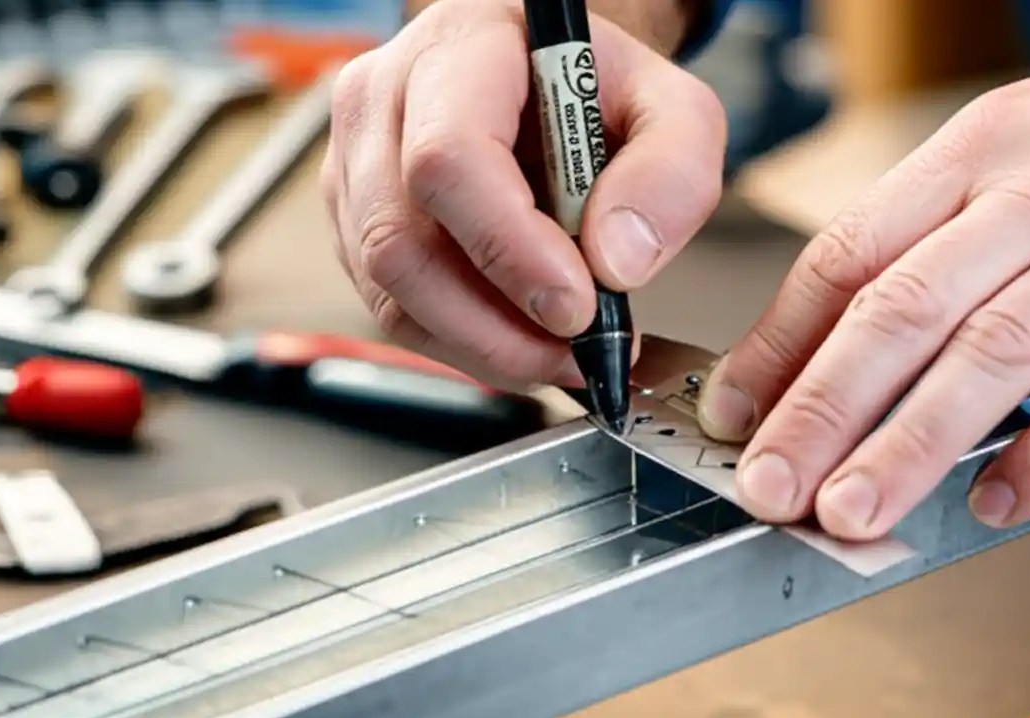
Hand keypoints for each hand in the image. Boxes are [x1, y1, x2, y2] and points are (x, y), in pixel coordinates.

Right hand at [320, 0, 724, 389]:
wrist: (548, 85)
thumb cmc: (597, 89)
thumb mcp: (674, 108)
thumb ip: (670, 174)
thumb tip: (616, 262)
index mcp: (456, 50)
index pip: (449, 158)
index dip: (509, 249)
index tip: (576, 306)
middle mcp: (383, 104)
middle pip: (401, 242)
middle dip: (496, 324)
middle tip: (577, 351)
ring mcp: (356, 170)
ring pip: (390, 291)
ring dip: (481, 346)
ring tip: (559, 355)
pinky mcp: (355, 228)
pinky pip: (393, 312)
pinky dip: (462, 346)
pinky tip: (520, 342)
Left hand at [700, 48, 1029, 538]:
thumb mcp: (1005, 160)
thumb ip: (922, 245)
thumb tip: (822, 351)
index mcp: (971, 156)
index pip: (848, 254)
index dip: (779, 342)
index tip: (734, 413)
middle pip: (905, 309)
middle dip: (823, 408)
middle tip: (773, 485)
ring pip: (994, 353)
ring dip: (911, 442)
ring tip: (854, 508)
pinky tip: (997, 502)